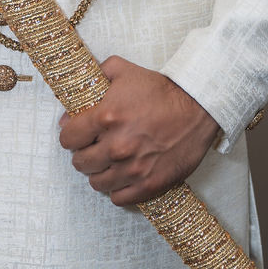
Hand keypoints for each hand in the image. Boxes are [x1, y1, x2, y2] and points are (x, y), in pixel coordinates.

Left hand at [58, 56, 219, 206]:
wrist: (199, 108)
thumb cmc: (163, 90)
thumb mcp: (125, 70)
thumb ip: (97, 74)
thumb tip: (78, 90)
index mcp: (106, 118)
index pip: (68, 139)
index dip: (71, 135)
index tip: (77, 133)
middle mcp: (116, 147)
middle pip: (80, 163)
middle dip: (84, 153)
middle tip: (94, 147)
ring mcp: (132, 169)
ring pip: (96, 183)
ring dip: (99, 172)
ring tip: (108, 163)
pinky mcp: (149, 184)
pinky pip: (119, 198)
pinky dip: (117, 189)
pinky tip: (122, 177)